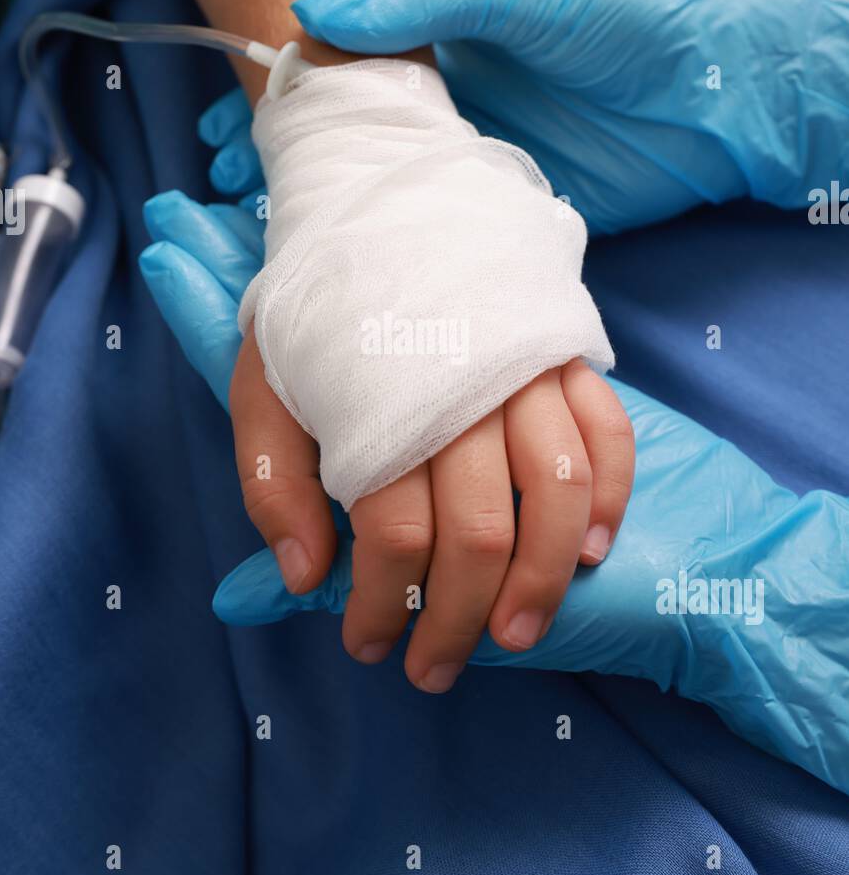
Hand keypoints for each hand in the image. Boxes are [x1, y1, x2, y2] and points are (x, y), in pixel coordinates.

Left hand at [227, 297, 632, 696]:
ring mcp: (526, 372)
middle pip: (478, 532)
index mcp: (379, 406)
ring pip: (558, 494)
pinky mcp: (567, 354)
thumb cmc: (318, 319)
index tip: (370, 644)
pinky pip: (610, 435)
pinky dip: (611, 498)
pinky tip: (592, 552)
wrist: (377, 206)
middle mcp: (462, 393)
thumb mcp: (262, 392)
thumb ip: (275, 485)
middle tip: (437, 669)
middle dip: (457, 620)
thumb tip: (306, 579)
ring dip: (543, 579)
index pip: (392, 536)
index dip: (381, 607)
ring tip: (518, 632)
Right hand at [281, 0, 848, 232]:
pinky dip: (410, 266)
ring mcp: (481, 182)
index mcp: (446, 62)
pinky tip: (360, 281)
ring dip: (339, 226)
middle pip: (358, 153)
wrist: (721, 95)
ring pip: (395, 208)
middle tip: (232, 192)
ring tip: (276, 244)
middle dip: (295, 173)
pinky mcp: (516, 230)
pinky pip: (452, 252)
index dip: (290, 104)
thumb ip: (422, 5)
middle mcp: (453, 125)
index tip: (224, 127)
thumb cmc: (625, 24)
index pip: (349, 83)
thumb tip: (311, 11)